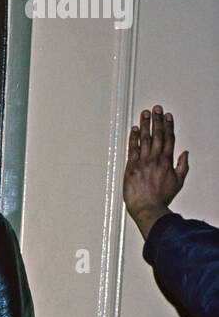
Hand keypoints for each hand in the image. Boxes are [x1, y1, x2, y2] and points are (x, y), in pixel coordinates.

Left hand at [123, 105, 188, 239]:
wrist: (148, 208)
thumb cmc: (161, 199)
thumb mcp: (178, 182)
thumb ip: (182, 166)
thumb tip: (185, 154)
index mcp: (167, 161)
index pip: (168, 138)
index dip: (168, 125)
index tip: (167, 116)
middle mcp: (155, 159)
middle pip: (157, 134)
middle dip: (157, 119)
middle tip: (156, 108)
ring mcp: (143, 162)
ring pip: (144, 138)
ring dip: (145, 124)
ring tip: (145, 113)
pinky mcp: (131, 167)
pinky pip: (132, 149)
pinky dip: (133, 138)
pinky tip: (133, 128)